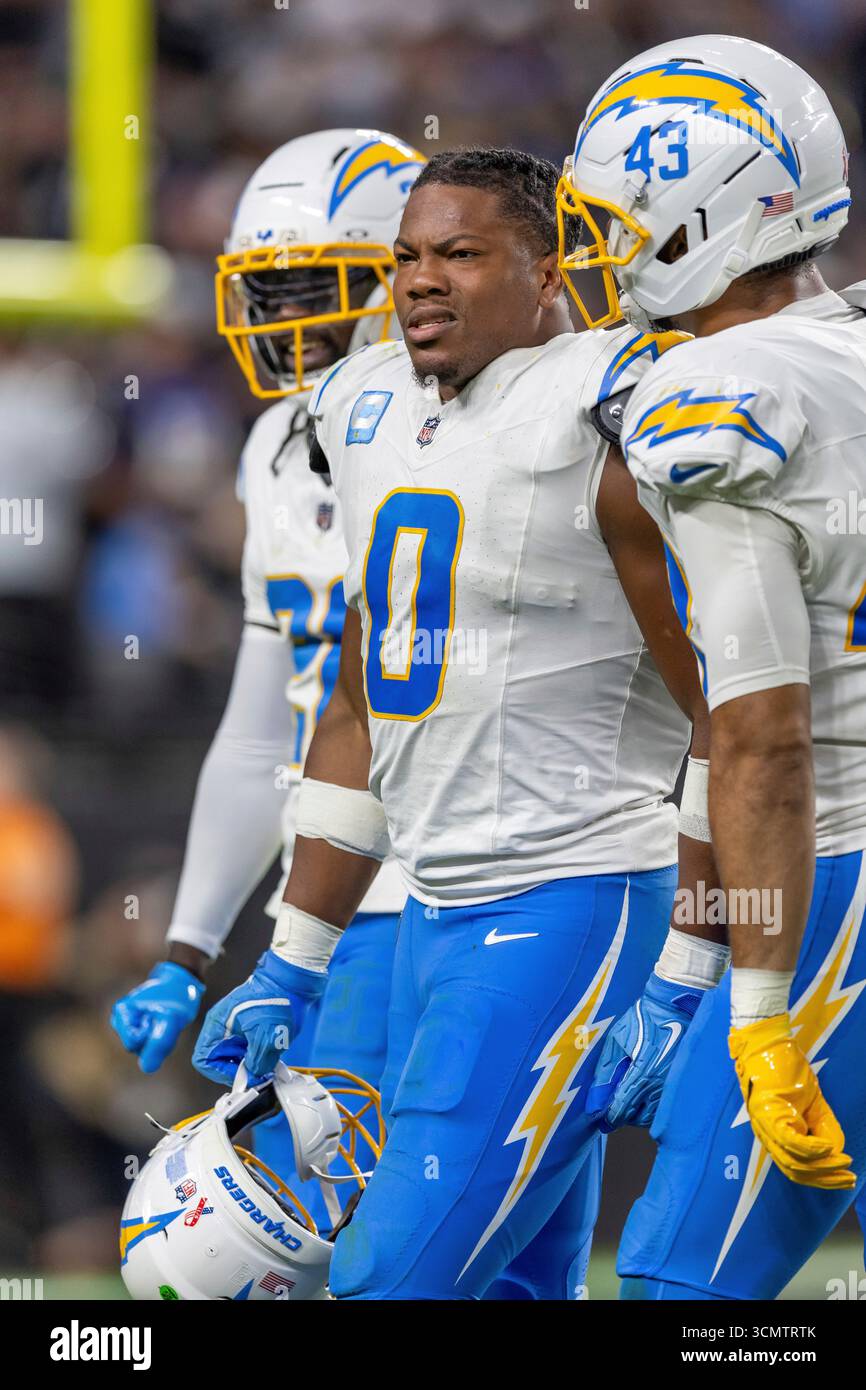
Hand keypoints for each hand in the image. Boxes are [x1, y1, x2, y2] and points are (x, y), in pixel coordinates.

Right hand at [111, 961, 205, 1072]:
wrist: (182, 983)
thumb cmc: (176, 996)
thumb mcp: (171, 1018)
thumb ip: (158, 1043)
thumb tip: (146, 1069)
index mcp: (122, 1012)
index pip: (132, 1042)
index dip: (150, 1035)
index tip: (158, 1018)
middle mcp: (120, 1020)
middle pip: (136, 1047)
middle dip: (153, 1038)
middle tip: (165, 1019)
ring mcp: (128, 1025)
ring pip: (142, 1047)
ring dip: (157, 1037)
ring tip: (166, 1020)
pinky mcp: (139, 1029)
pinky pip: (149, 1044)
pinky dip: (160, 1037)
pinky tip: (166, 1024)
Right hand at [192, 950, 325, 1085]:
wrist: (293, 981)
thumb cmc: (275, 1000)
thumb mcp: (266, 1038)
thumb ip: (257, 1063)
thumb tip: (255, 1076)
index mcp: (217, 1025)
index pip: (205, 1060)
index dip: (221, 1072)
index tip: (242, 1076)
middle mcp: (223, 1027)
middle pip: (221, 1060)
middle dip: (239, 1069)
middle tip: (258, 1072)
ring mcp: (237, 1027)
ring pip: (237, 1056)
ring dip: (251, 1063)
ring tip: (268, 1061)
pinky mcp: (250, 1027)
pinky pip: (249, 1048)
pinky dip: (259, 1055)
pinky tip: (272, 1053)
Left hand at [585, 972, 703, 1129]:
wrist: (673, 1007)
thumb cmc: (642, 1020)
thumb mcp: (617, 1040)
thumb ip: (605, 1071)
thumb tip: (596, 1098)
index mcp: (642, 1075)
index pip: (622, 1109)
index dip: (610, 1117)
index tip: (602, 1120)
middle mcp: (660, 1086)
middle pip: (638, 1118)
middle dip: (624, 1116)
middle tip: (616, 1107)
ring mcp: (673, 1086)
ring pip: (655, 1116)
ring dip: (640, 1114)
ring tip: (631, 1101)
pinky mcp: (682, 1083)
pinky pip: (667, 1106)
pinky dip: (655, 1108)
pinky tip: (647, 1097)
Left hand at [729, 1013, 855, 1188]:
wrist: (770, 1042)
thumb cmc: (788, 1071)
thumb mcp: (812, 1104)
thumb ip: (823, 1129)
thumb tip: (836, 1154)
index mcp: (774, 1135)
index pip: (796, 1169)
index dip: (823, 1179)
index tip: (847, 1179)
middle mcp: (766, 1134)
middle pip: (795, 1171)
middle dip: (825, 1179)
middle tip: (849, 1179)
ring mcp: (764, 1124)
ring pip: (792, 1160)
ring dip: (822, 1166)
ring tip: (844, 1163)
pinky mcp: (767, 1111)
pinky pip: (789, 1139)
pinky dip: (811, 1148)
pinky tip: (829, 1149)